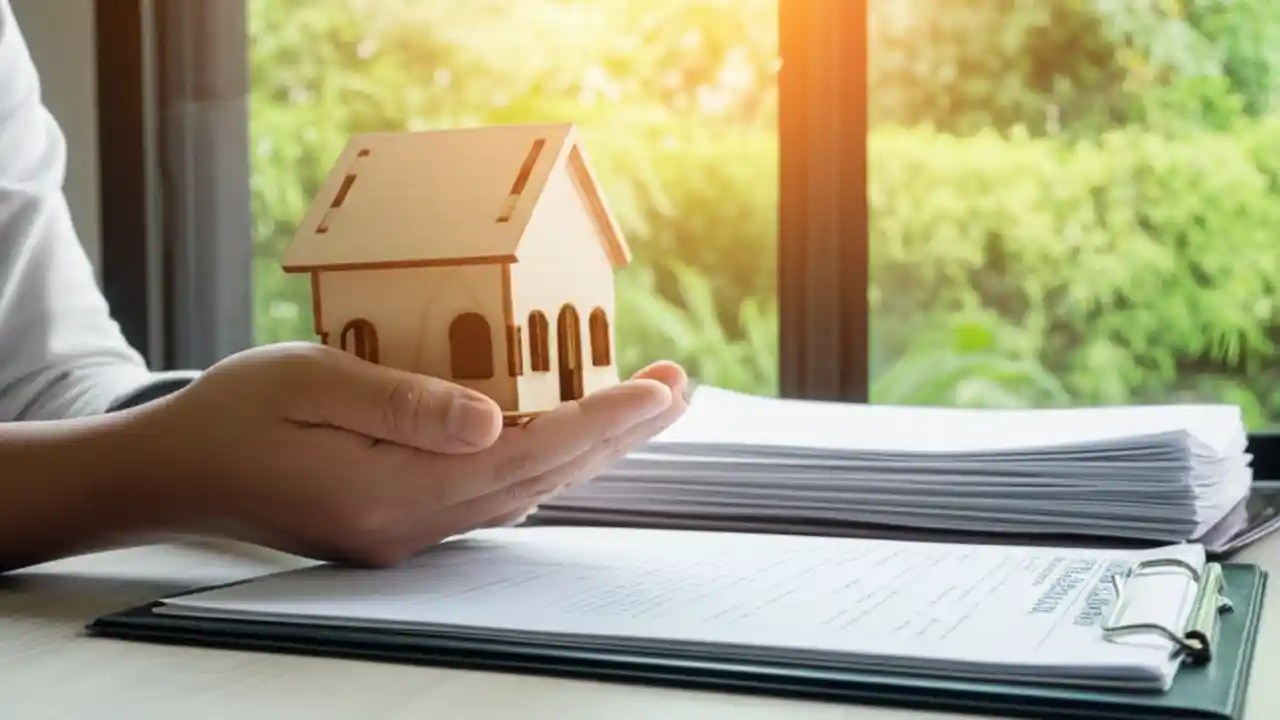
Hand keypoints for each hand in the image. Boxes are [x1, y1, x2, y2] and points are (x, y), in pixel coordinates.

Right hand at [126, 342, 687, 565]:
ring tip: (645, 405)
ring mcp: (411, 533)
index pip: (525, 454)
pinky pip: (494, 496)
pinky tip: (569, 438)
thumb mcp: (310, 382)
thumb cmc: (235, 415)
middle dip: (618, 433)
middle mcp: (413, 525)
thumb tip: (491, 419)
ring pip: (526, 491)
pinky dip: (544, 463)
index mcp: (391, 491)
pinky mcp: (403, 525)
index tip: (659, 391)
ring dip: (590, 448)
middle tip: (679, 388)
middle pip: (543, 478)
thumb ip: (403, 401)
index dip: (599, 421)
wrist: (177, 474)